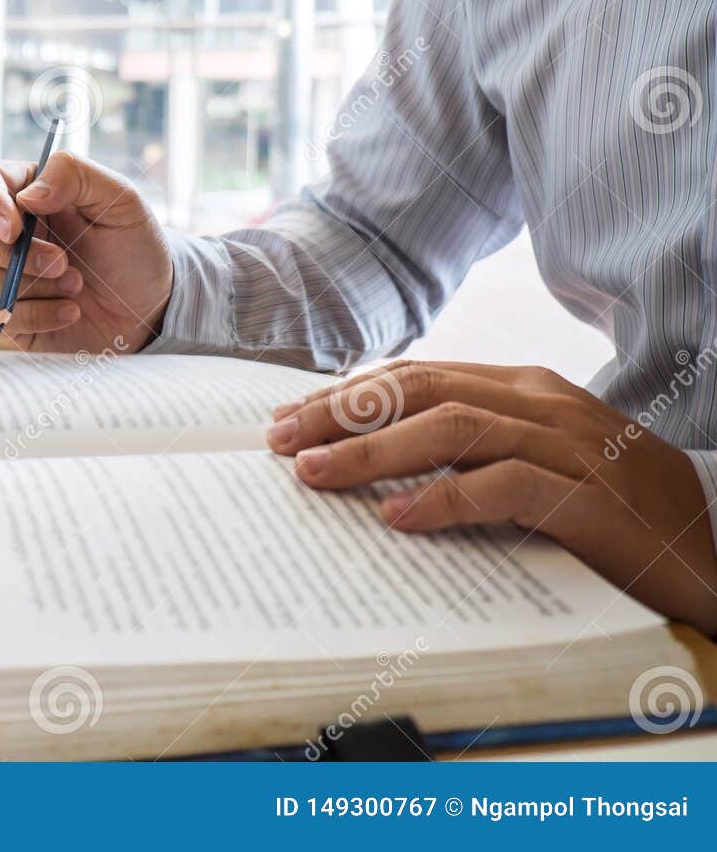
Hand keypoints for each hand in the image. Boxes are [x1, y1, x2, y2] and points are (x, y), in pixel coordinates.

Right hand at [0, 152, 172, 351]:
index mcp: (25, 191)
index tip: (15, 227)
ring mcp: (1, 273)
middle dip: (10, 253)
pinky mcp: (7, 313)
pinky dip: (38, 314)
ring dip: (28, 285)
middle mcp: (5, 231)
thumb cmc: (134, 248)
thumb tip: (27, 195)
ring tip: (75, 285)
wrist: (149, 308)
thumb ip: (75, 176)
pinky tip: (71, 311)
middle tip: (63, 262)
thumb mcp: (121, 200)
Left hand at [267, 360, 716, 632]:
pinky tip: (397, 518)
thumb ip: (472, 452)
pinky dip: (444, 499)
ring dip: (374, 451)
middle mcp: (546, 406)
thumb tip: (374, 463)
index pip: (418, 378)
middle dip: (342, 414)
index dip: (347, 396)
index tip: (287, 419)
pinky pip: (505, 487)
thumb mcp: (538, 469)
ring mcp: (573, 449)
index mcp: (527, 391)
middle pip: (422, 391)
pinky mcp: (594, 501)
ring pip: (453, 429)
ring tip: (316, 475)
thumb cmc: (618, 520)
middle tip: (279, 442)